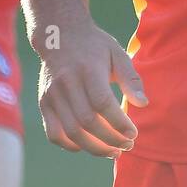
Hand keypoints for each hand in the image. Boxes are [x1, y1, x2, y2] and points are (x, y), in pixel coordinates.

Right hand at [32, 19, 147, 157]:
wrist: (59, 35)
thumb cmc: (94, 46)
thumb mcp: (117, 54)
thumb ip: (130, 79)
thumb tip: (142, 104)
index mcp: (87, 69)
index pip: (102, 103)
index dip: (119, 123)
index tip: (133, 133)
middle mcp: (66, 82)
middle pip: (88, 121)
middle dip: (111, 139)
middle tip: (127, 144)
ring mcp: (52, 94)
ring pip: (71, 132)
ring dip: (95, 148)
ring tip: (113, 151)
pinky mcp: (44, 103)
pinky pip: (54, 133)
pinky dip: (71, 146)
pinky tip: (89, 145)